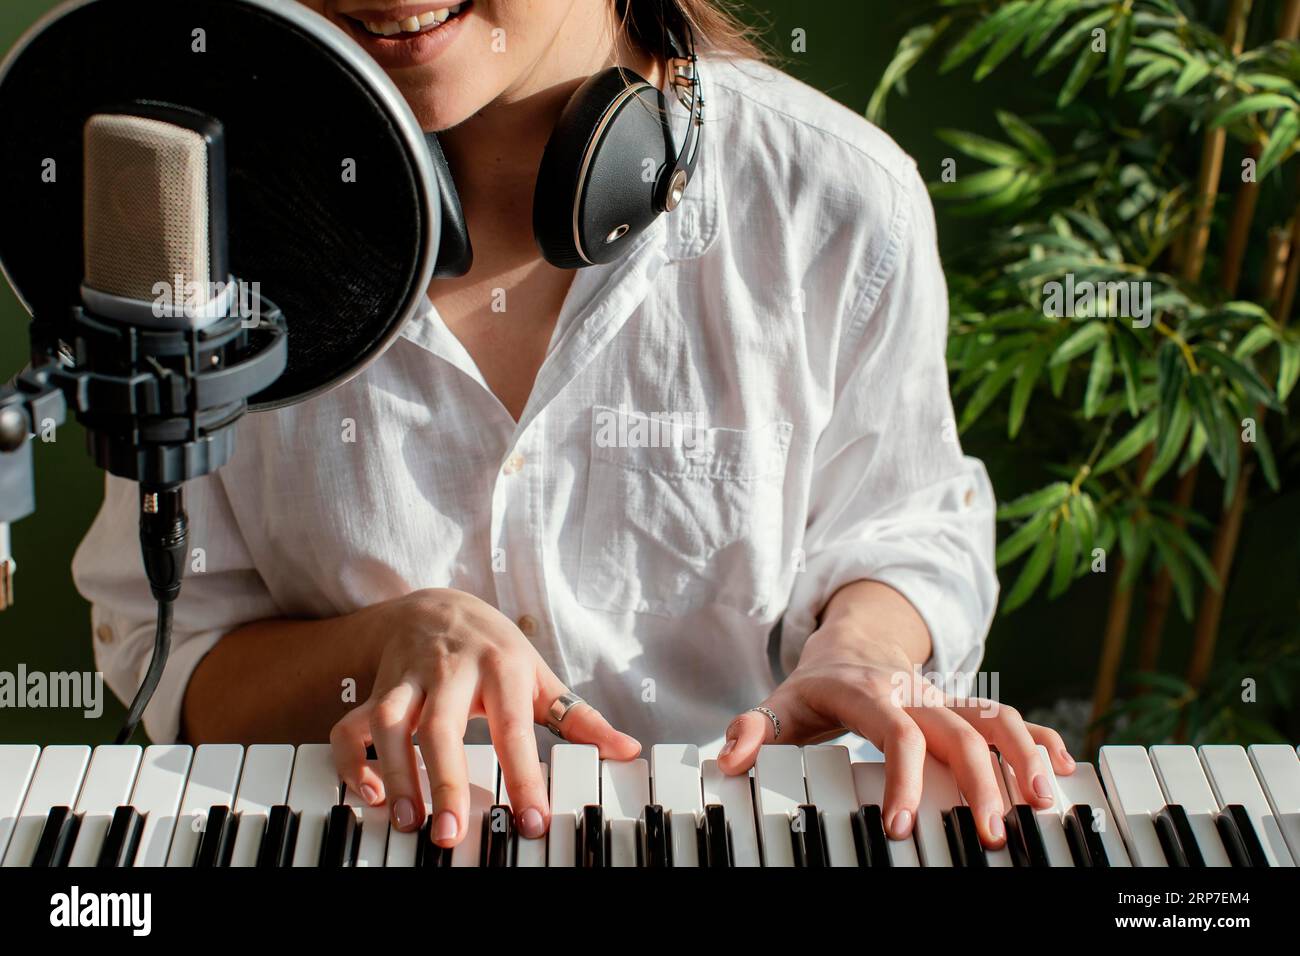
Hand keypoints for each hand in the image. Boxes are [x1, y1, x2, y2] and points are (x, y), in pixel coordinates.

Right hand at [330, 588, 639, 846]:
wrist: (435, 604)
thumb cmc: (495, 650)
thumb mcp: (538, 677)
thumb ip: (579, 718)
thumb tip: (626, 750)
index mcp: (501, 669)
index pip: (514, 728)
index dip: (525, 775)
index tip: (532, 821)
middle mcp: (452, 672)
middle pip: (442, 726)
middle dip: (445, 780)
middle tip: (450, 833)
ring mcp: (410, 680)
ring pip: (391, 723)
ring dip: (397, 774)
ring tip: (410, 822)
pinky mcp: (377, 690)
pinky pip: (352, 725)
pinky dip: (353, 760)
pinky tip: (367, 793)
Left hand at [717, 622, 1074, 848]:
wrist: (850, 643)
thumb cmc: (815, 685)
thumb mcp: (780, 701)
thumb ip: (754, 728)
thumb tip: (730, 758)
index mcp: (868, 692)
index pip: (895, 731)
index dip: (903, 776)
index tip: (903, 827)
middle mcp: (914, 692)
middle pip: (958, 730)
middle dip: (981, 781)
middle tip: (993, 835)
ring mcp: (945, 697)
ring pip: (995, 718)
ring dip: (1024, 757)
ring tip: (1045, 804)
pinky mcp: (964, 706)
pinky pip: (1009, 718)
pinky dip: (1040, 740)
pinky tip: (1066, 770)